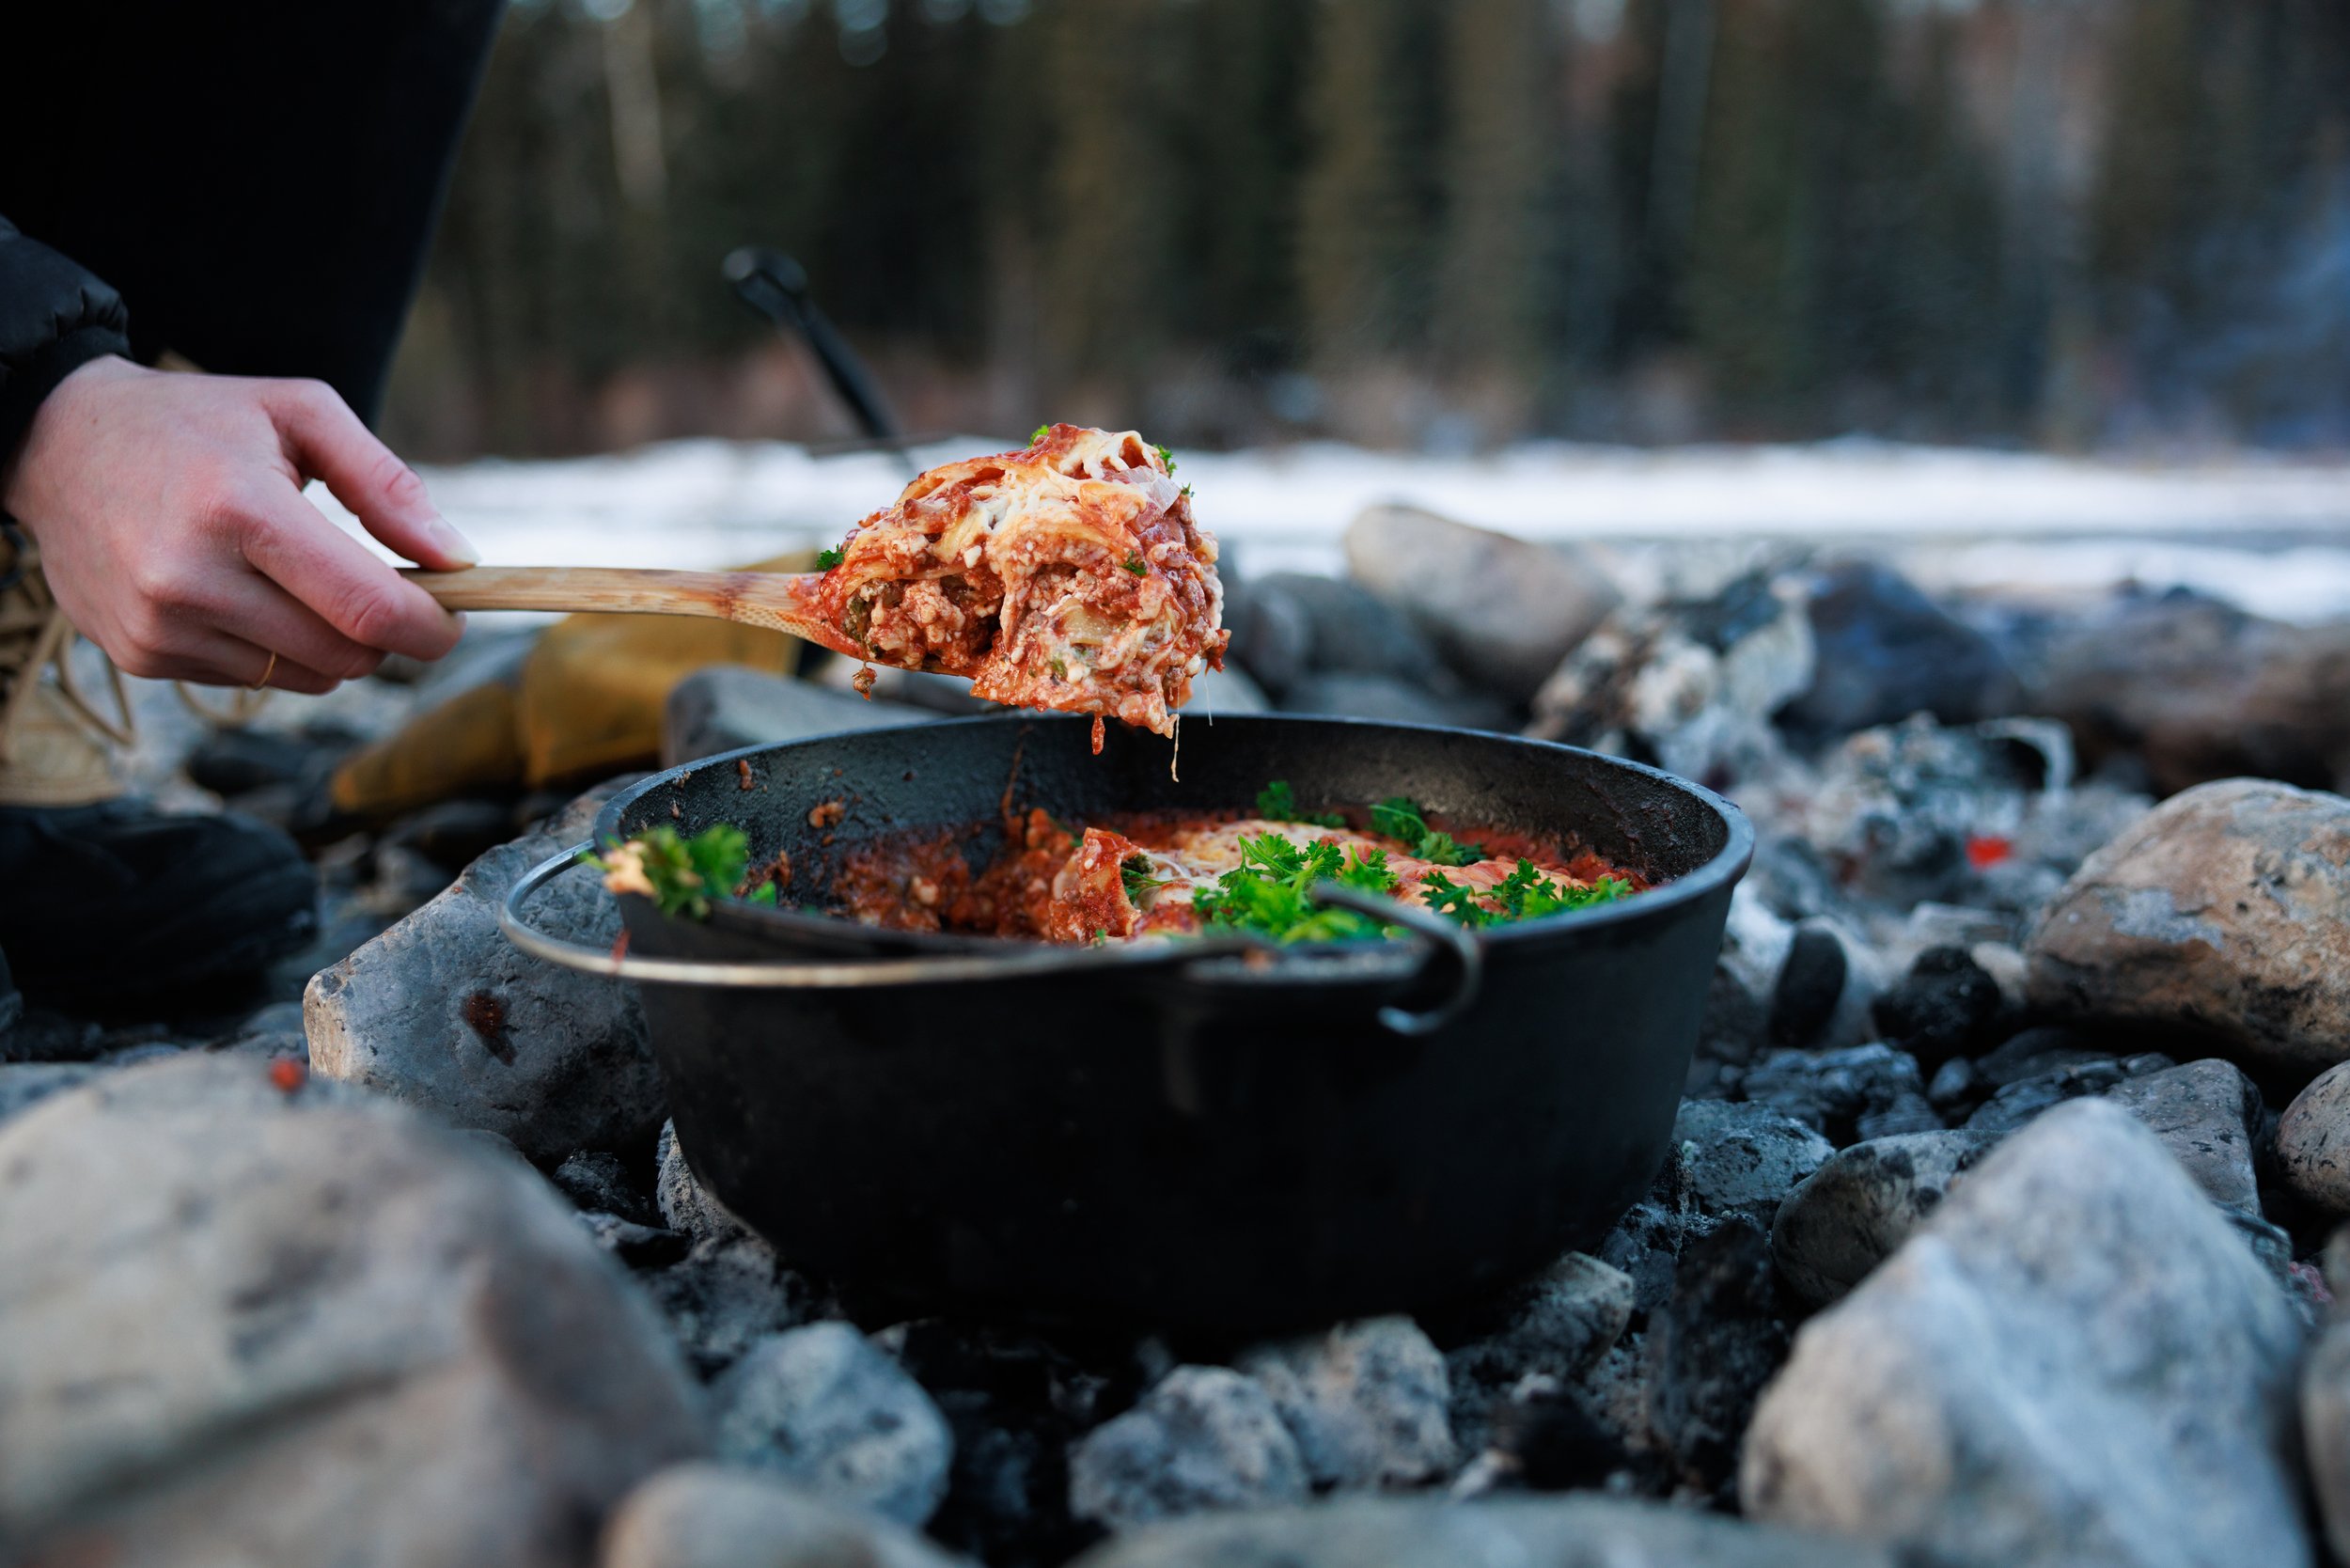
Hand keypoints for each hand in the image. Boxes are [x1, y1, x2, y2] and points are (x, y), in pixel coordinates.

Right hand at [1, 356, 474, 692]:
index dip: (432, 627)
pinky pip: (254, 681)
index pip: (368, 607)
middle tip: (383, 589)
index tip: (453, 619)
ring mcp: (159, 626)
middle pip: (347, 654)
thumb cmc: (196, 423)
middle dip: (387, 633)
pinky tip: (241, 593)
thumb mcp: (299, 413)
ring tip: (299, 579)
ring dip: (332, 644)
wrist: (55, 443)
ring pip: (309, 678)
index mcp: (241, 509)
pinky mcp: (140, 656)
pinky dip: (274, 650)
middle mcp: (191, 578)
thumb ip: (387, 484)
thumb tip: (459, 559)